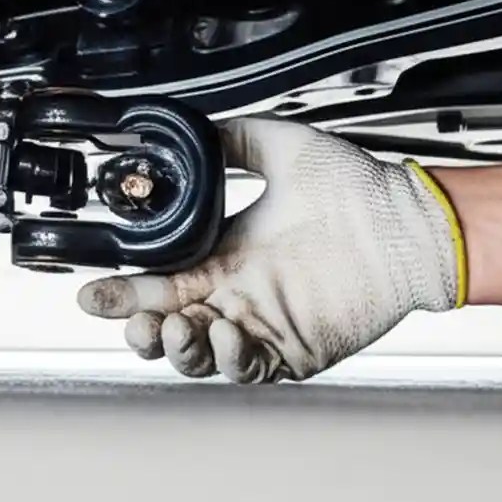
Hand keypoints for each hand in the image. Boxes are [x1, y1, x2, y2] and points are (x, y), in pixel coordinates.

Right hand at [78, 118, 460, 381]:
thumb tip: (196, 133)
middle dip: (137, 330)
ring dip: (176, 349)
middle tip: (131, 320)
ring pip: (198, 356)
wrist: (408, 223)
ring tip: (176, 329)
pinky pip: (247, 368)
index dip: (122, 293)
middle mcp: (235, 295)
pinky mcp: (292, 350)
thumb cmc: (358, 190)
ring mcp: (261, 326)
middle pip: (165, 327)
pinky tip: (226, 334)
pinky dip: (228, 360)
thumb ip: (234, 141)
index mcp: (222, 257)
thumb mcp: (282, 147)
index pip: (157, 282)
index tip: (93, 294)